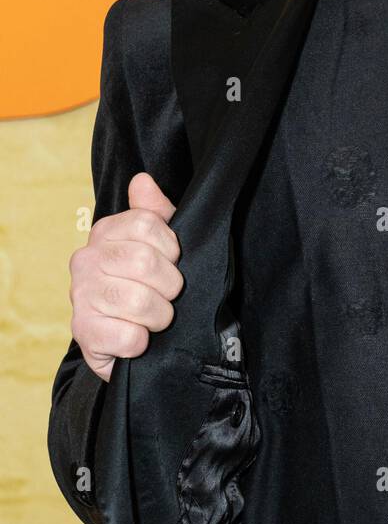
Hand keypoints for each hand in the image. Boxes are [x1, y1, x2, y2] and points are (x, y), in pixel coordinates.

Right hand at [69, 172, 183, 381]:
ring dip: (158, 316)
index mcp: (105, 233)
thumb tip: (142, 181)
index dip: (171, 247)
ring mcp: (80, 296)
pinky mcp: (83, 333)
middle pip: (145, 262)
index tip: (170, 262)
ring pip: (140, 301)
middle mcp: (85, 260)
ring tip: (152, 318)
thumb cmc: (145, 284)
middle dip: (169, 286)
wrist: (119, 338)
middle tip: (165, 295)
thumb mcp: (159, 244)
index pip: (147, 223)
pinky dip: (141, 342)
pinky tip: (135, 337)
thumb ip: (154, 211)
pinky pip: (129, 337)